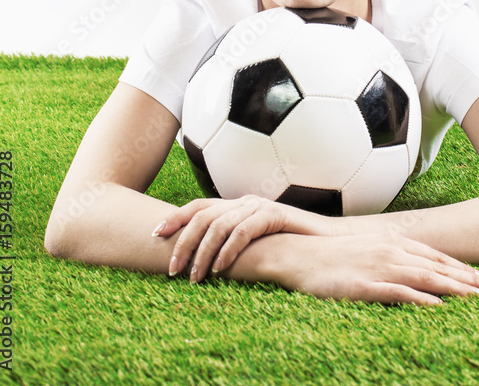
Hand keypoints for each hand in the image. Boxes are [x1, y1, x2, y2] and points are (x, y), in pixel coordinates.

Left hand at [151, 195, 333, 281]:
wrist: (323, 240)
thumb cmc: (286, 245)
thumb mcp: (252, 243)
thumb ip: (230, 244)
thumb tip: (198, 261)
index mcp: (235, 205)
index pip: (198, 206)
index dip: (175, 217)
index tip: (154, 235)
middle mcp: (243, 201)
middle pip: (203, 215)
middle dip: (183, 242)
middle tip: (172, 269)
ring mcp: (258, 206)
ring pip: (220, 225)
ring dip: (202, 252)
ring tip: (194, 277)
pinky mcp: (275, 215)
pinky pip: (244, 231)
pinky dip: (228, 250)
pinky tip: (220, 269)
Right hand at [228, 230, 478, 305]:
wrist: (296, 254)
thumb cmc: (329, 255)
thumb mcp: (366, 249)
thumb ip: (390, 256)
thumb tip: (413, 270)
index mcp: (393, 243)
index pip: (438, 257)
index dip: (465, 269)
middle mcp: (391, 251)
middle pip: (440, 266)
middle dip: (472, 279)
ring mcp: (379, 267)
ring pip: (426, 279)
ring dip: (456, 289)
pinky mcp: (365, 285)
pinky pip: (398, 293)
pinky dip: (420, 300)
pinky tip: (438, 308)